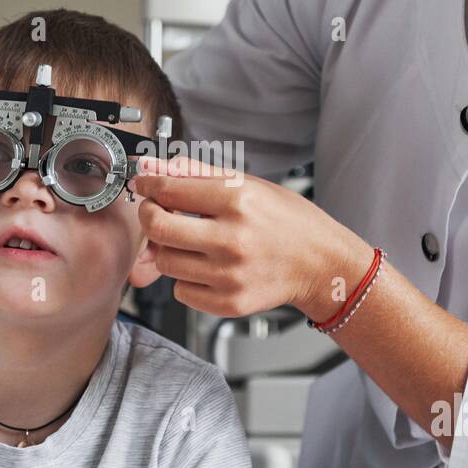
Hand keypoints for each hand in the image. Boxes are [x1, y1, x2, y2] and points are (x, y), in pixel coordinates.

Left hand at [131, 156, 374, 320]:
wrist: (322, 264)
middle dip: (150, 216)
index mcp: (238, 201)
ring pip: (166, 261)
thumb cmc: (287, 221)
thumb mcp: (247, 184)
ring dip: (170, 249)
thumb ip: (194, 172)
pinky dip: (187, 279)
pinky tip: (209, 267)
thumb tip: (151, 165)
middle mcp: (233, 239)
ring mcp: (230, 275)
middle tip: (159, 212)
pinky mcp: (230, 303)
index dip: (149, 184)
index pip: (169, 189)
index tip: (146, 183)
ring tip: (194, 242)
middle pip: (158, 227)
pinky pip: (181, 291)